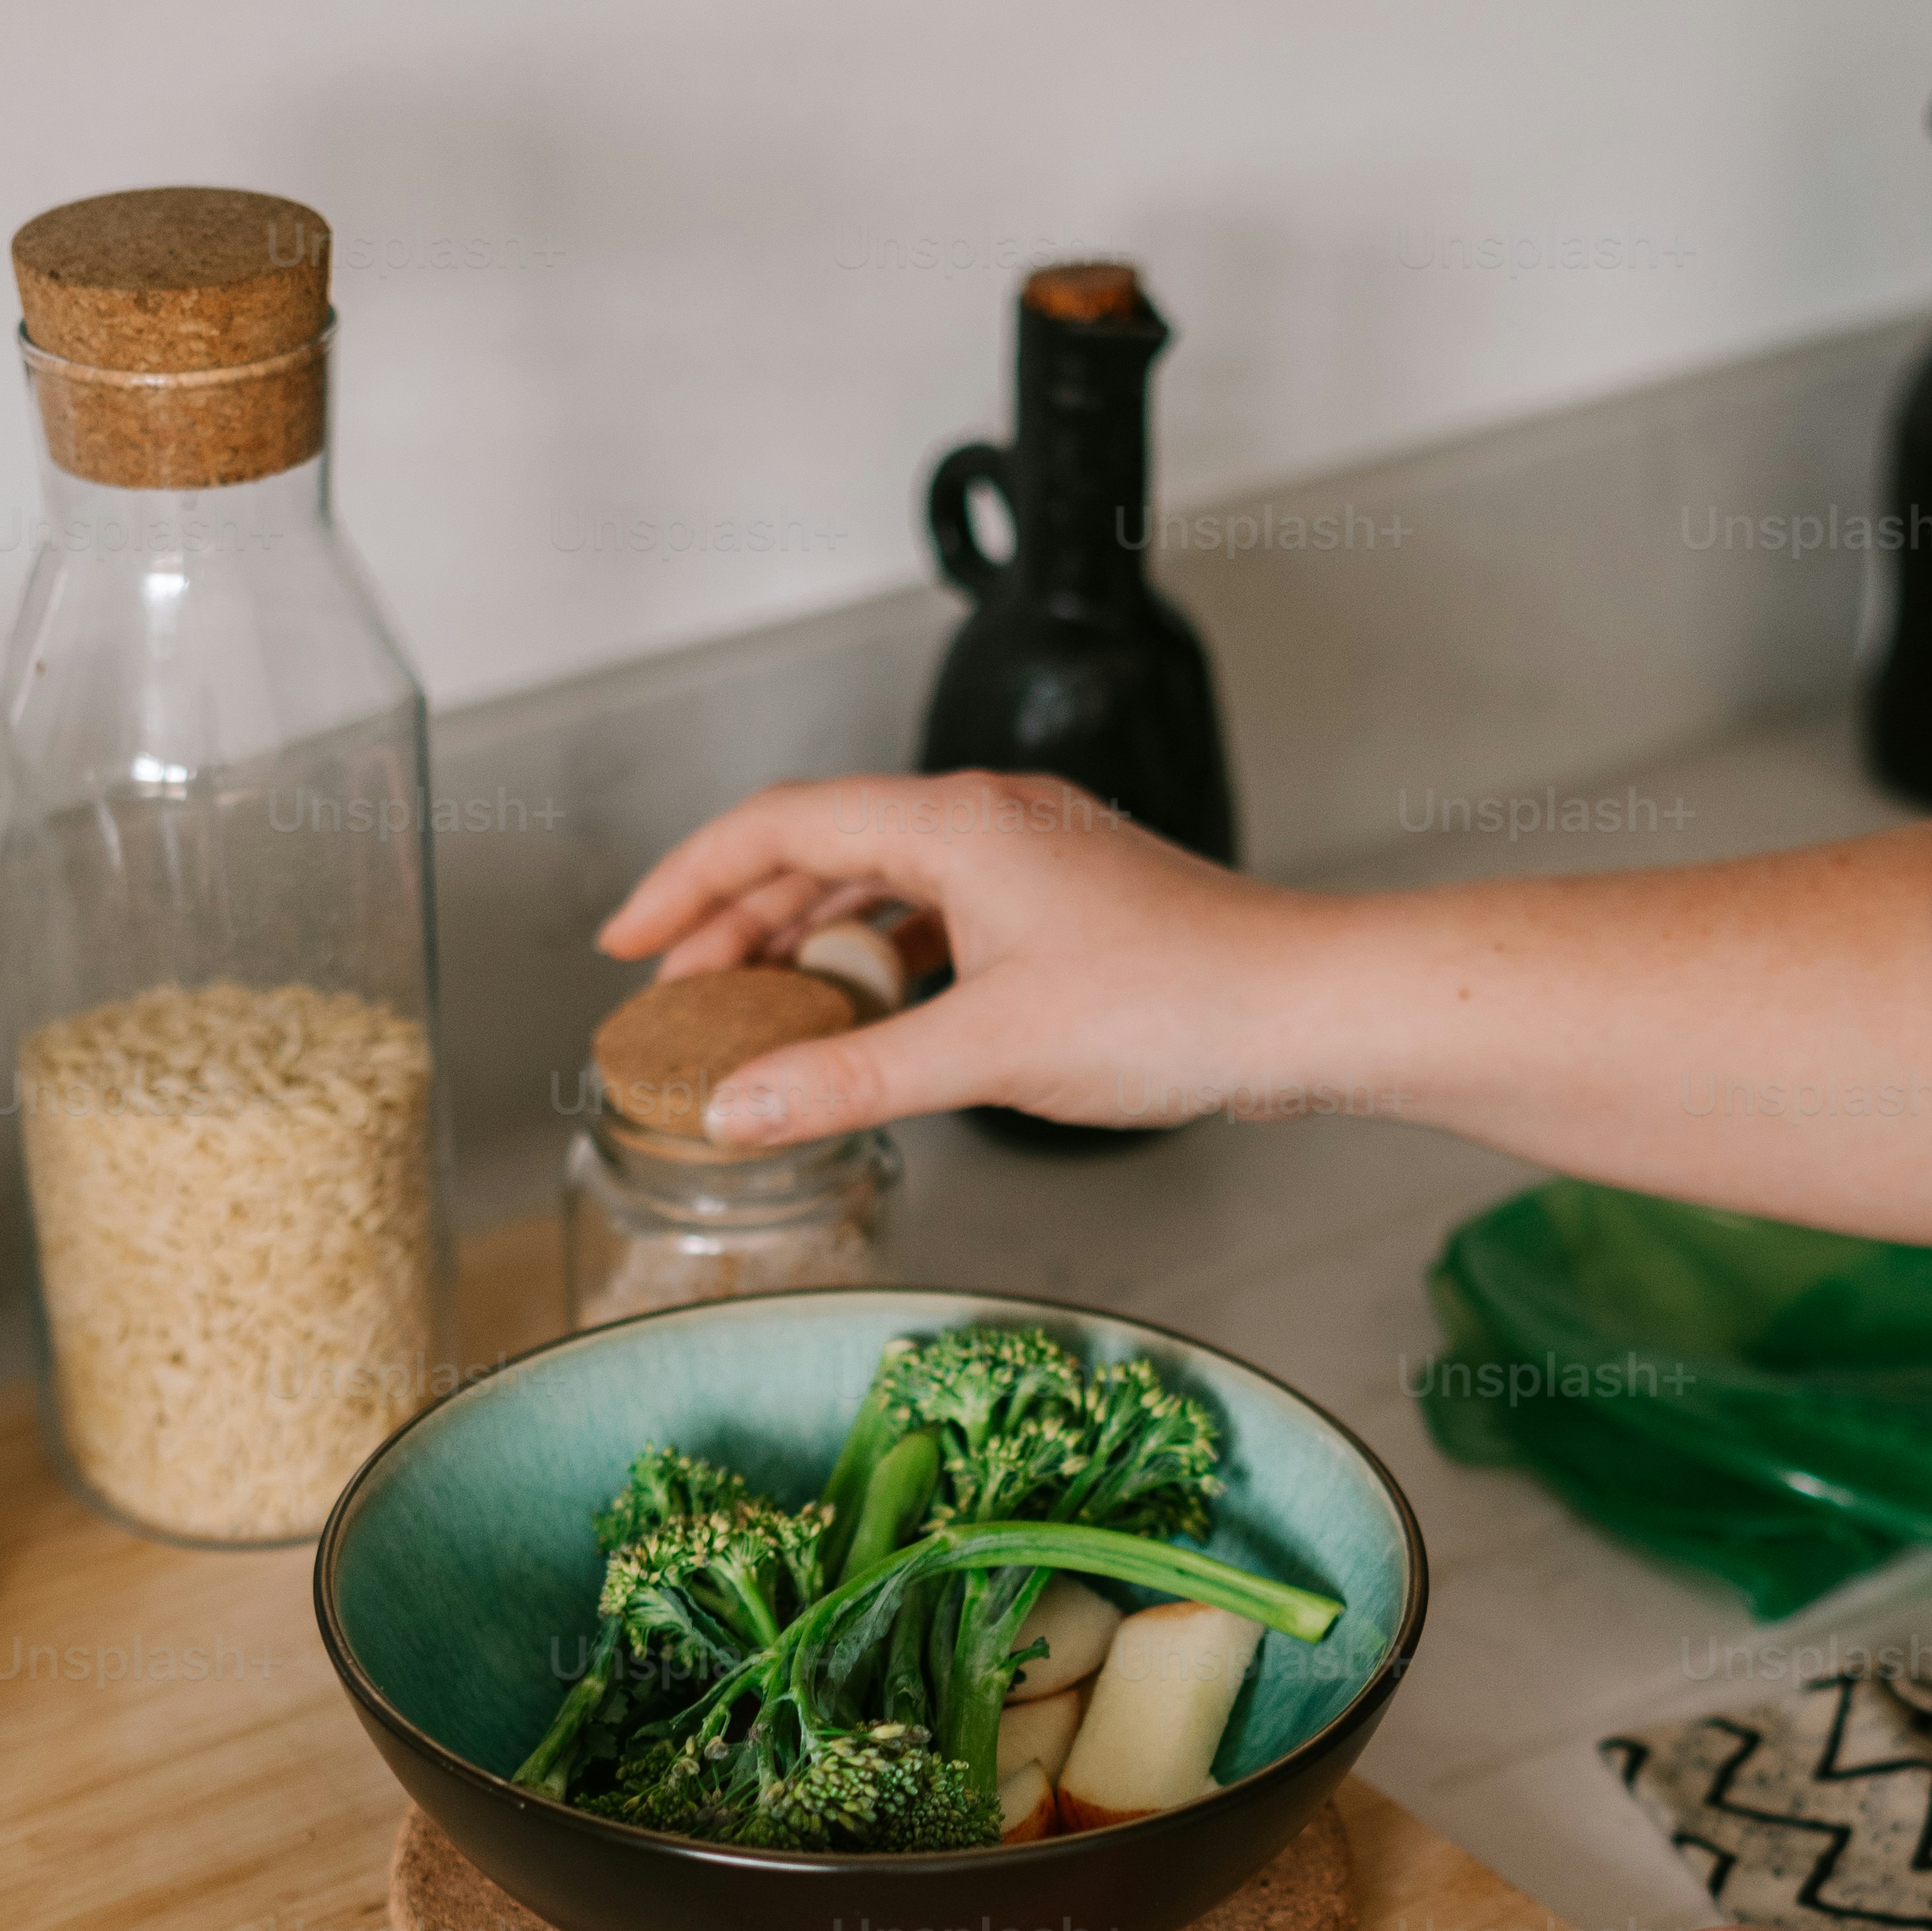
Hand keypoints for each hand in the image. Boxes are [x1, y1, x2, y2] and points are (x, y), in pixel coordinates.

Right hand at [596, 769, 1318, 1148]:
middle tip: (675, 996)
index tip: (626, 942)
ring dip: (810, 945)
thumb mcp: (984, 1052)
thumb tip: (734, 1110)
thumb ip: (848, 1078)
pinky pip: (939, 919)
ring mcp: (1030, 860)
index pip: (777, 827)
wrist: (1305, 1007)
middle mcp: (987, 821)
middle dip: (736, 922)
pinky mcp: (1064, 908)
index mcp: (953, 823)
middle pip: (821, 851)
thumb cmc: (1174, 1004)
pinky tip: (867, 1018)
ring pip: (881, 887)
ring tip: (754, 1013)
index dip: (686, 882)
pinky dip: (883, 963)